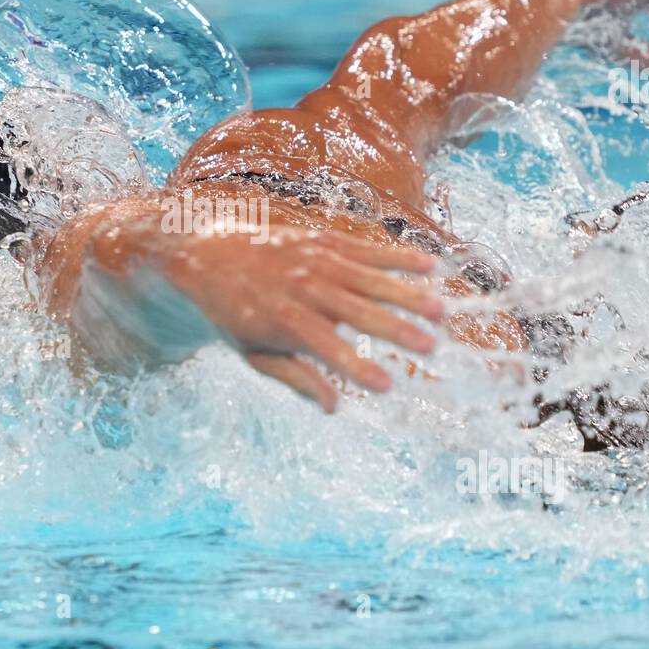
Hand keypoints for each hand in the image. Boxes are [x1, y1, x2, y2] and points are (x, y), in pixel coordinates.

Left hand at [162, 226, 443, 410]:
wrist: (206, 255)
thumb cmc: (234, 314)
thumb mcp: (254, 354)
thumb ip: (296, 377)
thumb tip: (334, 407)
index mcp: (285, 321)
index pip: (328, 349)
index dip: (356, 367)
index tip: (386, 386)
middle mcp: (304, 287)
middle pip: (358, 311)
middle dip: (395, 329)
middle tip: (431, 347)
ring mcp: (316, 260)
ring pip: (370, 278)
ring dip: (407, 294)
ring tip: (441, 311)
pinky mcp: (324, 241)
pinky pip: (366, 250)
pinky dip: (397, 257)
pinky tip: (429, 267)